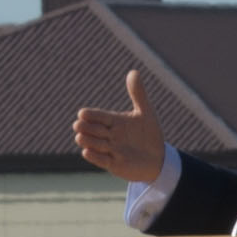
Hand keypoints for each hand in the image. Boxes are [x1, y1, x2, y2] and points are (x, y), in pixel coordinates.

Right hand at [69, 68, 170, 182]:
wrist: (158, 159)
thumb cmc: (149, 134)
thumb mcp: (146, 113)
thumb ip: (138, 94)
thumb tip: (133, 71)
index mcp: (114, 122)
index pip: (100, 116)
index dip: (92, 115)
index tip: (82, 113)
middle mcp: (110, 136)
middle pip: (94, 130)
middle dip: (86, 128)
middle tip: (78, 124)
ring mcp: (111, 150)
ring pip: (96, 145)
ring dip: (88, 141)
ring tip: (80, 137)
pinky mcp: (114, 164)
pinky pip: (103, 160)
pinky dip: (95, 157)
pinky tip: (87, 152)